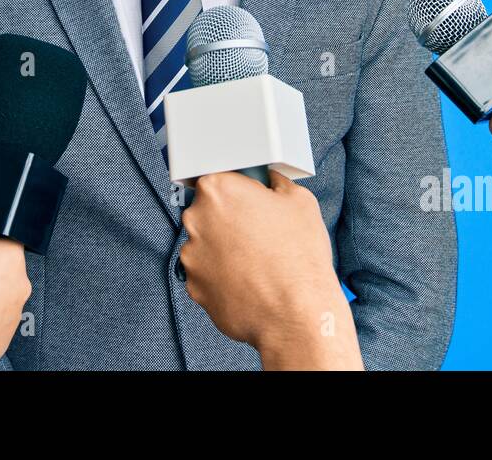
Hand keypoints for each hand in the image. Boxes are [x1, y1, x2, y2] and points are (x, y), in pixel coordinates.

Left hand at [180, 171, 357, 366]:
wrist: (296, 315)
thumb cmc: (299, 259)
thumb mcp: (300, 200)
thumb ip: (276, 182)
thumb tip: (271, 181)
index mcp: (218, 190)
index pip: (218, 177)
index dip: (238, 189)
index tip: (250, 200)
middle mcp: (196, 220)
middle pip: (208, 211)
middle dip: (229, 219)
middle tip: (258, 232)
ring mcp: (192, 256)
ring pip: (206, 244)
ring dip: (224, 249)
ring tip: (256, 261)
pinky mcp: (194, 287)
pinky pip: (206, 274)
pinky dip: (222, 276)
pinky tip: (248, 280)